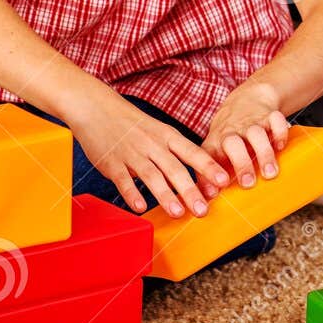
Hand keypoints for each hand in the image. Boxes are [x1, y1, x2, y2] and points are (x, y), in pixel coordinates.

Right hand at [70, 89, 229, 218]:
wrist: (97, 108)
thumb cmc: (133, 125)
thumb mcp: (159, 132)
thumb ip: (176, 154)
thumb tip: (199, 178)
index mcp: (168, 136)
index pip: (193, 152)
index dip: (209, 167)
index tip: (224, 181)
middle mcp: (153, 144)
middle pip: (175, 168)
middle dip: (190, 190)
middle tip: (203, 210)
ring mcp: (132, 154)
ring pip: (152, 176)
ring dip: (165, 195)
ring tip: (178, 213)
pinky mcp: (112, 163)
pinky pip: (123, 180)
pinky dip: (132, 194)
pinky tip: (141, 207)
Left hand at [203, 82, 289, 187]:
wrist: (246, 100)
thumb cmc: (228, 134)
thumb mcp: (213, 149)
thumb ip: (209, 173)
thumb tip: (206, 199)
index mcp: (216, 142)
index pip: (207, 157)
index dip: (210, 173)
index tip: (217, 190)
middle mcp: (232, 131)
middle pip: (232, 143)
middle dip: (241, 163)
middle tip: (248, 184)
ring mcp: (251, 123)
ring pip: (256, 134)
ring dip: (263, 153)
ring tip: (270, 173)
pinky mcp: (268, 115)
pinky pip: (276, 120)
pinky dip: (280, 133)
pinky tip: (281, 147)